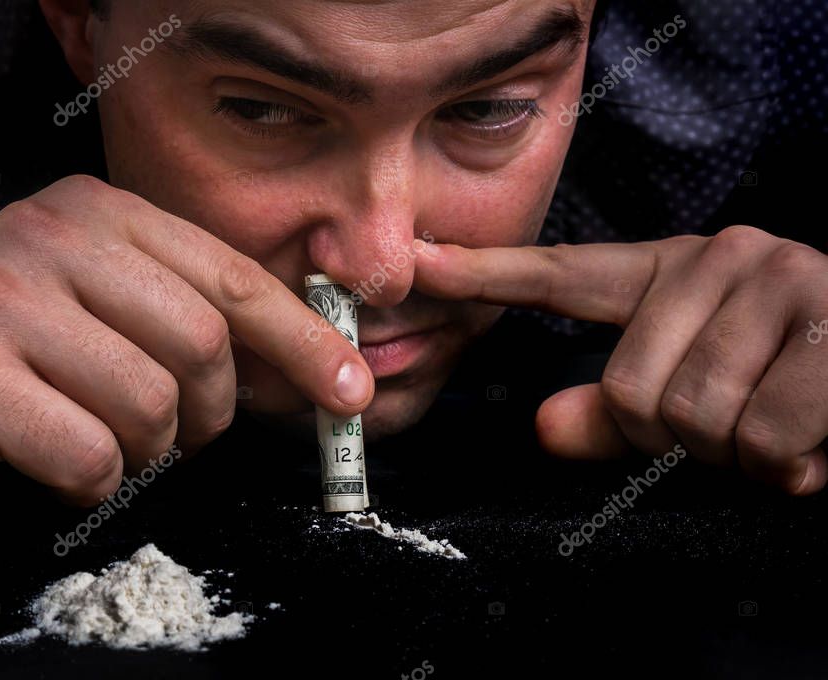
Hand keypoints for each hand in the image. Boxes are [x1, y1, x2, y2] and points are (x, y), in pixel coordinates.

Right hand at [0, 175, 372, 502]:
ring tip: (107, 439)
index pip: (231, 276)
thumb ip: (192, 315)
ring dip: (148, 450)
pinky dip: (95, 482)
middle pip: (202, 344)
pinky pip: (91, 455)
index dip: (302, 339)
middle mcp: (51, 237)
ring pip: (151, 405)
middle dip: (211, 412)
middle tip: (182, 433)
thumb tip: (311, 366)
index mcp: (100, 212)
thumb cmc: (14, 349)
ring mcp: (4, 300)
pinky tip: (59, 463)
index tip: (350, 390)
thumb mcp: (103, 301)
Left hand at [414, 226, 827, 494]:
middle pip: (632, 390)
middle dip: (680, 440)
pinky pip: (764, 434)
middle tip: (737, 429)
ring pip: (695, 416)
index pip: (562, 274)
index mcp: (676, 273)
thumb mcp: (701, 399)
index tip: (417, 265)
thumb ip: (618, 413)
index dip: (485, 273)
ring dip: (741, 453)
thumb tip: (542, 426)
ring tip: (784, 427)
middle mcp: (723, 258)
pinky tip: (818, 439)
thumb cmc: (798, 386)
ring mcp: (783, 281)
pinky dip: (791, 462)